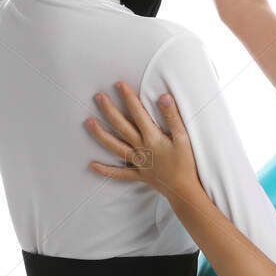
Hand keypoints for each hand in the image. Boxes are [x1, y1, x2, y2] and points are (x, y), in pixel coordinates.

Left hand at [86, 82, 202, 201]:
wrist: (184, 190)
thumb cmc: (186, 164)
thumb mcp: (183, 138)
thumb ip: (173, 117)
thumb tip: (163, 97)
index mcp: (152, 138)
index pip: (137, 113)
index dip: (128, 98)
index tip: (119, 84)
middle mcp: (141, 148)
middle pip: (121, 127)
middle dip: (109, 110)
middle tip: (98, 96)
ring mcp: (138, 162)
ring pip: (115, 147)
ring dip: (100, 134)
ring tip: (88, 122)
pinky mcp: (138, 175)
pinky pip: (119, 173)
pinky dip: (105, 170)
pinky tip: (92, 165)